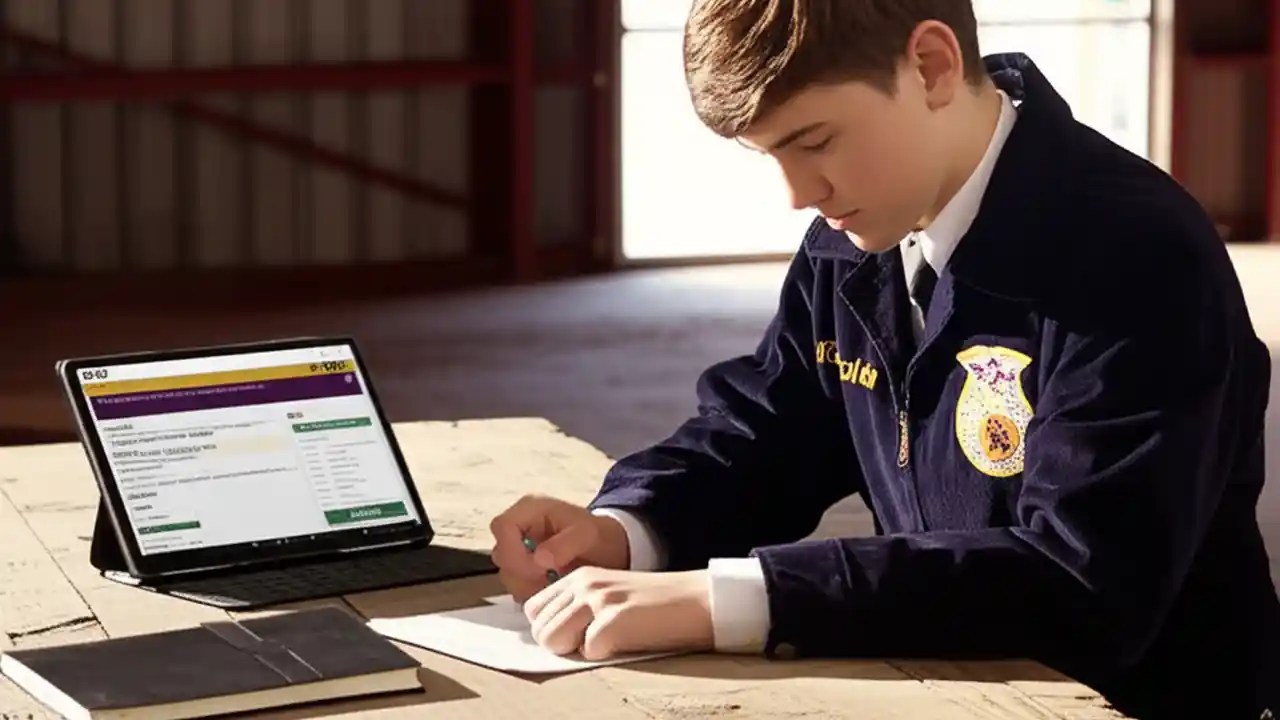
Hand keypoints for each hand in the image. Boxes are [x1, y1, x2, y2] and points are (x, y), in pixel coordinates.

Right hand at [489, 494, 629, 601]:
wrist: (607, 549)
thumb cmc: (597, 534)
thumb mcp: (587, 533)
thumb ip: (565, 543)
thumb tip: (539, 559)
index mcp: (529, 509)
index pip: (502, 526)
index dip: (513, 550)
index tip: (539, 567)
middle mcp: (518, 528)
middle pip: (501, 554)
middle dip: (524, 571)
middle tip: (550, 577)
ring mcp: (518, 550)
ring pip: (507, 574)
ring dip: (529, 585)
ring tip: (555, 582)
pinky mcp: (523, 570)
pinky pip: (516, 587)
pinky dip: (533, 592)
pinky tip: (552, 587)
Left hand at [523, 567, 713, 659]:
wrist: (697, 601)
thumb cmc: (654, 606)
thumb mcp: (609, 595)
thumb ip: (577, 607)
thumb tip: (548, 636)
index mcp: (579, 576)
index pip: (533, 609)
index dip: (550, 628)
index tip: (574, 634)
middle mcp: (584, 584)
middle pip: (540, 629)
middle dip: (562, 644)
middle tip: (594, 640)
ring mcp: (598, 600)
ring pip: (553, 639)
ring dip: (576, 650)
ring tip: (607, 641)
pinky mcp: (613, 620)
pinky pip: (587, 652)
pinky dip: (605, 655)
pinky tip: (627, 641)